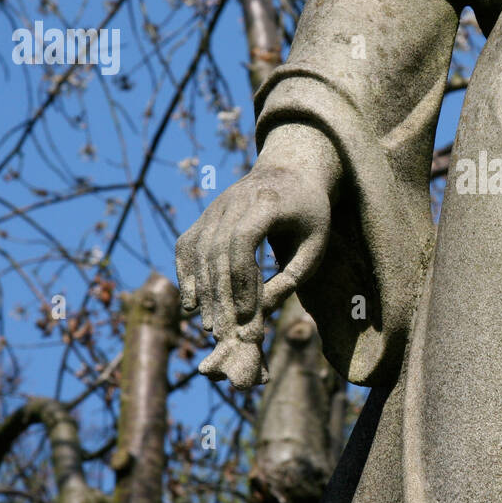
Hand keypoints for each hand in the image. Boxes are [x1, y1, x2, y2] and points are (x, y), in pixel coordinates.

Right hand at [174, 123, 340, 387]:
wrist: (292, 171)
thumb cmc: (310, 213)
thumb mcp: (315, 243)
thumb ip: (293, 277)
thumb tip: (264, 310)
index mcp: (266, 202)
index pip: (242, 241)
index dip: (241, 279)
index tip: (246, 313)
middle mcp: (233, 201)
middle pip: (216, 251)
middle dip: (219, 294)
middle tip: (224, 331)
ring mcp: (215, 207)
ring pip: (198, 251)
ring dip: (202, 291)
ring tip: (210, 325)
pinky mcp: (206, 216)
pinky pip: (188, 246)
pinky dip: (186, 274)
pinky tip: (191, 303)